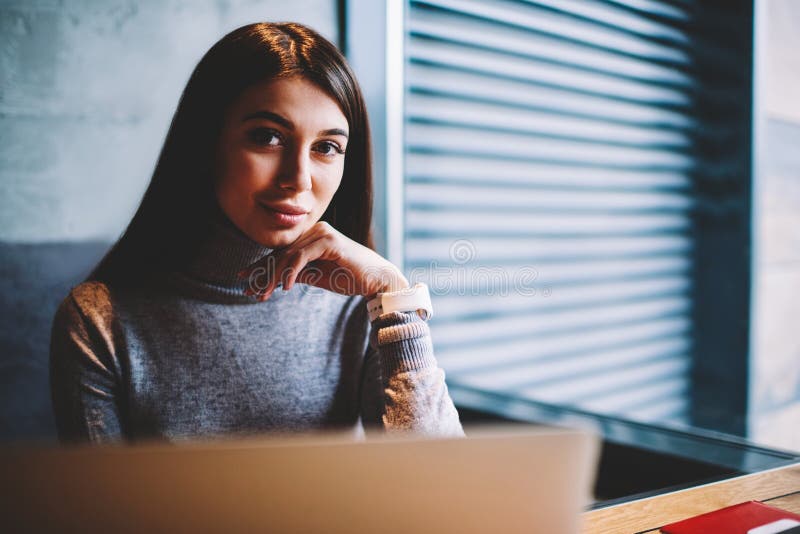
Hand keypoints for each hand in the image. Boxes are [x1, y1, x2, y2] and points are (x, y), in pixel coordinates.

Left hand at [237, 221, 408, 301]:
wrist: (377, 280)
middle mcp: (315, 231)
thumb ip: (298, 273)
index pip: (282, 252)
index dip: (262, 267)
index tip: (245, 281)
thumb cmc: (350, 278)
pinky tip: (285, 287)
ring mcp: (322, 234)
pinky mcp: (329, 242)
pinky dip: (291, 273)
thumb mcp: (318, 276)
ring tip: (263, 294)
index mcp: (312, 236)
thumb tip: (275, 279)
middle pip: (281, 253)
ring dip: (272, 277)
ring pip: (288, 256)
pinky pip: (301, 257)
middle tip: (248, 290)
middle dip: (262, 273)